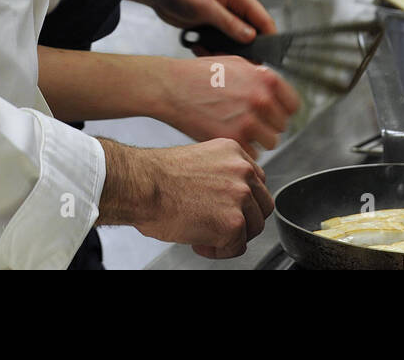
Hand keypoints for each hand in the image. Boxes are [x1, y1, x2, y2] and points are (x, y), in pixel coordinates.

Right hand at [99, 138, 273, 258]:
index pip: (256, 182)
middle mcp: (242, 170)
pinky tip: (198, 241)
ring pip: (253, 228)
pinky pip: (236, 248)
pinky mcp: (234, 222)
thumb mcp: (198, 161)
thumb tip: (225, 196)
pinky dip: (218, 251)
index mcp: (233, 152)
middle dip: (243, 219)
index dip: (242, 201)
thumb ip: (220, 175)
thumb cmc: (156, 177)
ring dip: (231, 236)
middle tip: (218, 224)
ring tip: (204, 233)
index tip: (227, 208)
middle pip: (262, 205)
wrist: (141, 185)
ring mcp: (241, 196)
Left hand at [144, 0, 275, 44]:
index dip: (268, 40)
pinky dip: (211, 52)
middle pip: (252, 37)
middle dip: (239, 51)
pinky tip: (198, 47)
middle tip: (224, 57)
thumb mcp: (206, 7)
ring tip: (204, 50)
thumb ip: (229, 22)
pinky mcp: (216, 30)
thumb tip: (251, 37)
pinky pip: (221, 47)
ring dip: (221, 53)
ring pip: (236, 46)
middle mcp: (237, 9)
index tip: (263, 58)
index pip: (264, 20)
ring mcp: (227, 21)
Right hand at [157, 56, 299, 154]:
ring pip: (269, 143)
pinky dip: (243, 150)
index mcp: (266, 79)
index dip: (283, 110)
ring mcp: (248, 122)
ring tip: (239, 131)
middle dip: (268, 125)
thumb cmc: (200, 74)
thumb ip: (260, 78)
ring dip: (258, 140)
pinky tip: (229, 138)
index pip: (293, 105)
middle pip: (281, 126)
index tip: (275, 114)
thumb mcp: (237, 64)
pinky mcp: (233, 140)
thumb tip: (276, 92)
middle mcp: (260, 100)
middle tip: (251, 122)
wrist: (173, 87)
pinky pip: (252, 154)